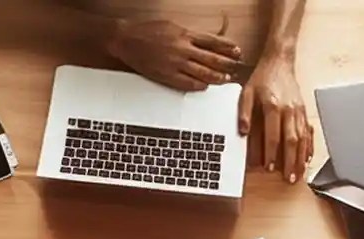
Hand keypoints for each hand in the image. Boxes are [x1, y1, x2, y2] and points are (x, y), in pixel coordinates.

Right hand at [106, 19, 242, 91]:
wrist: (127, 39)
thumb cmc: (147, 31)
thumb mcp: (172, 26)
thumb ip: (188, 34)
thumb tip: (204, 41)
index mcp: (185, 35)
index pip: (213, 42)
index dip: (227, 48)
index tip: (236, 52)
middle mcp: (183, 49)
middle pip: (212, 59)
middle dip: (226, 64)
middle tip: (235, 68)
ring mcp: (175, 64)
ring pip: (202, 73)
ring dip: (216, 77)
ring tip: (224, 79)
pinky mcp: (166, 76)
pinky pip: (187, 84)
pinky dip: (198, 86)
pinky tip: (205, 86)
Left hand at [239, 54, 311, 182]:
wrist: (279, 62)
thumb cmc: (261, 79)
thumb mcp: (246, 93)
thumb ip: (243, 112)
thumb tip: (242, 132)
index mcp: (272, 106)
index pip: (273, 135)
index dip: (271, 153)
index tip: (269, 167)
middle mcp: (288, 110)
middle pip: (291, 140)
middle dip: (290, 162)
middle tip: (289, 179)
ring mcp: (299, 111)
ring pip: (303, 138)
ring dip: (301, 158)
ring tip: (299, 174)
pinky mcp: (304, 111)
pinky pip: (308, 132)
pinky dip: (309, 146)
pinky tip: (308, 158)